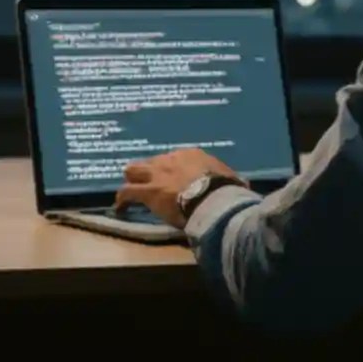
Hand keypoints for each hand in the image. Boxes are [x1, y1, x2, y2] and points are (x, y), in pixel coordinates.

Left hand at [115, 148, 238, 228]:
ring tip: (129, 192)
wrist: (212, 196)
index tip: (172, 178)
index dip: (170, 169)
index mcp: (191, 155)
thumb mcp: (230, 178)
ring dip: (131, 181)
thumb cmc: (224, 187)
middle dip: (146, 171)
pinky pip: (127, 192)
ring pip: (133, 171)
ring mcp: (157, 174)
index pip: (174, 158)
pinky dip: (122, 200)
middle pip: (150, 161)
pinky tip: (120, 207)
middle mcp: (170, 159)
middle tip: (147, 183)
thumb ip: (230, 179)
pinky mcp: (147, 191)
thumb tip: (242, 186)